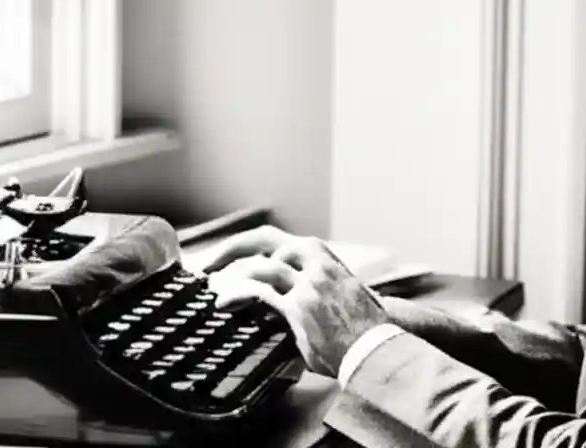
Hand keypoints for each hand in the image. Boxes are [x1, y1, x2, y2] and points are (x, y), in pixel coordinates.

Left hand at [201, 226, 389, 376]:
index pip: (278, 240)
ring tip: (212, 286)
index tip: (230, 255)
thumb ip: (308, 288)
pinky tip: (224, 304)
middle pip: (264, 239)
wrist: (375, 347)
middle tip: (210, 262)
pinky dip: (237, 295)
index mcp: (323, 255)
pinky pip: (260, 293)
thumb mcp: (337, 294)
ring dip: (232, 275)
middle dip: (233, 246)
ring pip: (260, 266)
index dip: (249, 245)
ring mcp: (308, 282)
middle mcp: (315, 261)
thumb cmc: (359, 327)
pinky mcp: (299, 306)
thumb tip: (277, 301)